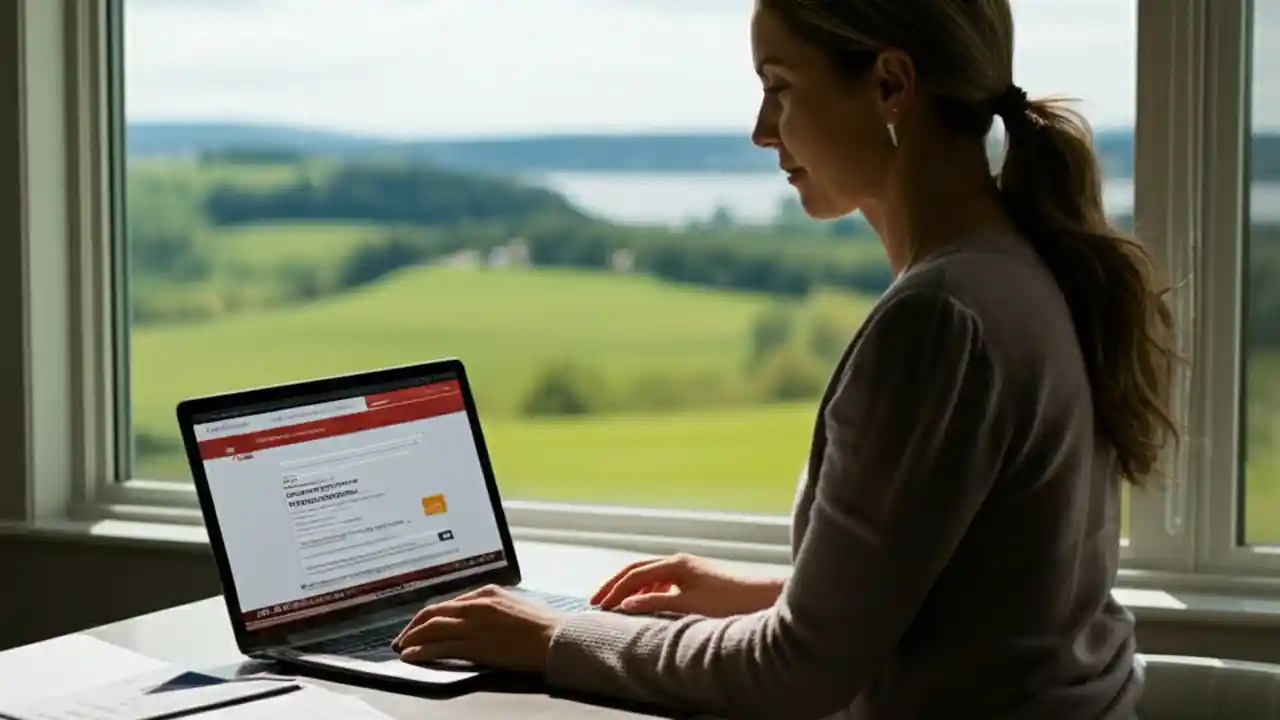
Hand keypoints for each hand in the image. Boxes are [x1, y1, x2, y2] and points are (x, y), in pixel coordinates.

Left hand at [391, 585, 563, 672]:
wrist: (554, 638)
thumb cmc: (544, 625)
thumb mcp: (517, 604)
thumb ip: (497, 606)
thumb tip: (486, 612)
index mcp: (487, 592)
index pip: (450, 603)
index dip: (431, 615)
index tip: (422, 625)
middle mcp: (476, 604)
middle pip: (434, 612)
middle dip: (414, 625)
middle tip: (402, 637)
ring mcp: (473, 624)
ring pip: (432, 627)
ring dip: (412, 637)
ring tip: (401, 646)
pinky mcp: (473, 645)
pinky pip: (439, 647)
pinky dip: (421, 651)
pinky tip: (411, 656)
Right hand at [592, 553, 783, 617]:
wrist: (761, 597)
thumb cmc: (728, 602)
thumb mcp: (688, 605)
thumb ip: (655, 603)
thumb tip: (624, 605)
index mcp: (675, 564)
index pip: (634, 575)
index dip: (614, 590)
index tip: (598, 607)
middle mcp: (679, 562)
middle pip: (638, 569)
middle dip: (616, 585)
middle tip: (596, 601)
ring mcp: (689, 568)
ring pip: (650, 574)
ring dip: (631, 588)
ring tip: (616, 604)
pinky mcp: (697, 578)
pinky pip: (663, 581)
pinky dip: (647, 590)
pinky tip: (646, 603)